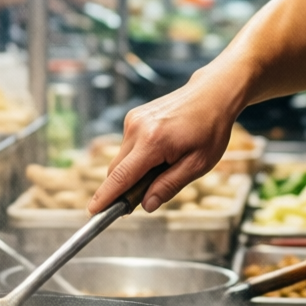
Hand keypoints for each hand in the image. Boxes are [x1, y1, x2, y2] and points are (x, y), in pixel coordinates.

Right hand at [86, 71, 242, 213]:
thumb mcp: (198, 164)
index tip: (93, 212)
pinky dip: (138, 157)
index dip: (105, 197)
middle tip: (146, 198)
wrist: (212, 94)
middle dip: (124, 188)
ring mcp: (133, 120)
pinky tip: (162, 152)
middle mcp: (137, 128)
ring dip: (134, 171)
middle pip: (117, 170)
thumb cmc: (210, 129)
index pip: (121, 176)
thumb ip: (170, 185)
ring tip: (166, 166)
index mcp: (153, 141)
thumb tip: (147, 205)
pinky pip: (128, 146)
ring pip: (122, 159)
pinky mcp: (134, 116)